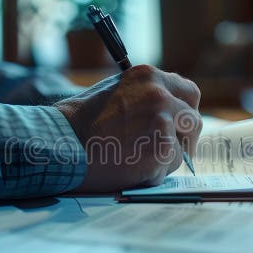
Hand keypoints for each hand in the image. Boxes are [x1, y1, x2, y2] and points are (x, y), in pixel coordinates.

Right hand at [55, 65, 201, 191]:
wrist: (59, 142)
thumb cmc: (77, 123)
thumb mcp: (114, 92)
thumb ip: (142, 98)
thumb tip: (163, 114)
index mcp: (149, 77)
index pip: (188, 92)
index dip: (184, 112)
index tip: (177, 126)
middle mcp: (160, 95)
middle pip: (193, 120)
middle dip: (184, 138)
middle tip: (165, 151)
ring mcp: (163, 122)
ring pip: (183, 148)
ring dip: (166, 159)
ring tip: (136, 162)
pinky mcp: (162, 149)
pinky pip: (168, 169)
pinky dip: (151, 175)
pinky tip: (128, 171)